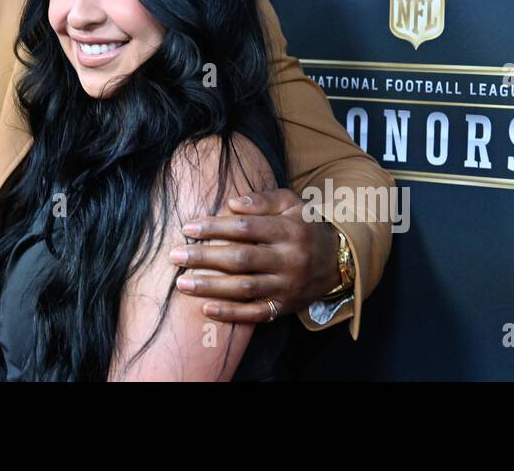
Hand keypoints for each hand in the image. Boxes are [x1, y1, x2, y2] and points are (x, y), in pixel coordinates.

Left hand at [169, 188, 341, 323]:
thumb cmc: (305, 226)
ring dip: (211, 287)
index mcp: (288, 230)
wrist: (339, 261)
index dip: (215, 228)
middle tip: (175, 256)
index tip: (188, 228)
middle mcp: (288, 260)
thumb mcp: (291, 203)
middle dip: (204, 258)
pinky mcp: (285, 307)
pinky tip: (207, 309)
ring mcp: (286, 286)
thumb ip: (262, 199)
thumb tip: (232, 203)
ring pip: (244, 288)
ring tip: (182, 284)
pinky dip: (231, 313)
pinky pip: (256, 313)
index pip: (245, 228)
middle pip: (240, 259)